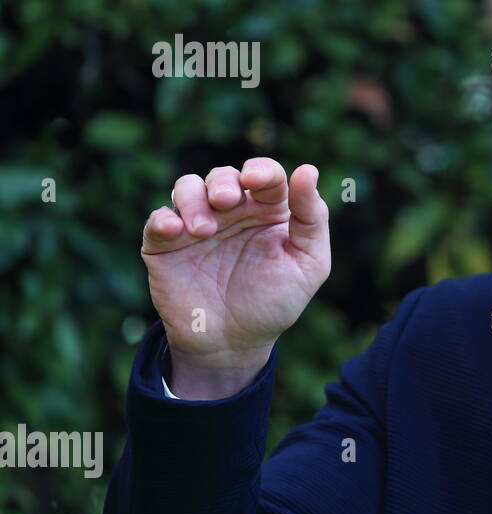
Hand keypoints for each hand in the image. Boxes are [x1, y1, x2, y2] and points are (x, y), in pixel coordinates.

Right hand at [141, 158, 330, 384]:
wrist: (233, 343)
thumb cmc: (275, 302)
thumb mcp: (309, 263)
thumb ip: (312, 218)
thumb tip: (307, 170)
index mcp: (268, 210)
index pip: (266, 175)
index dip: (262, 170)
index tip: (257, 181)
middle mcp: (232, 211)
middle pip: (224, 176)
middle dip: (223, 182)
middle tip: (226, 202)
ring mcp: (197, 225)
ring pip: (188, 187)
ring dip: (193, 198)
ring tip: (203, 229)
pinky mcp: (166, 244)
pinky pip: (157, 219)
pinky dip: (163, 219)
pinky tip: (176, 231)